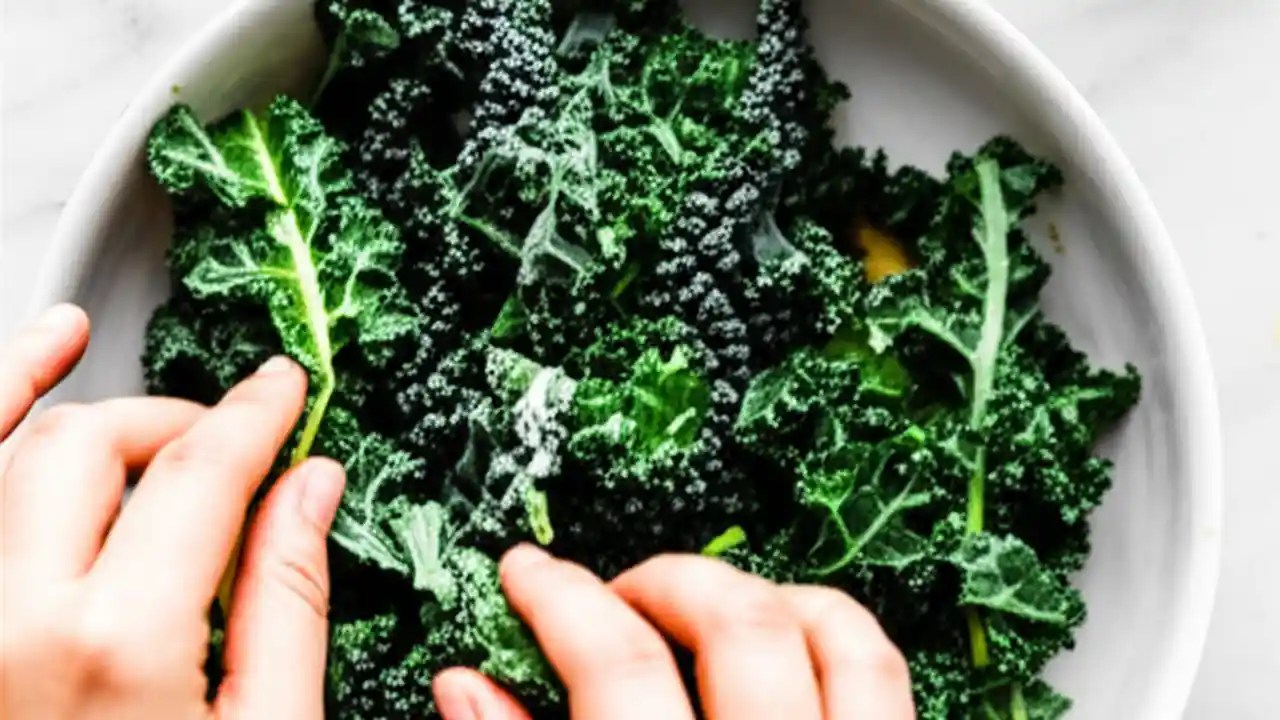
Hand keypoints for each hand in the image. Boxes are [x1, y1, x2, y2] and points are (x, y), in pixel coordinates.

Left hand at [0, 305, 345, 719]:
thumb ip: (288, 602)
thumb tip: (310, 489)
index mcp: (113, 649)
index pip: (200, 472)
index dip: (259, 416)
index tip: (287, 393)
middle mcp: (7, 622)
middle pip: (95, 444)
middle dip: (177, 424)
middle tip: (234, 450)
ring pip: (8, 451)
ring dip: (90, 418)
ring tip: (157, 417)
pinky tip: (41, 354)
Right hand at [433, 546, 915, 719]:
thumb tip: (464, 684)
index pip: (621, 673)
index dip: (561, 602)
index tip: (525, 570)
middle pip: (742, 628)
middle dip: (666, 580)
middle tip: (617, 591)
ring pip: (847, 640)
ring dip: (768, 596)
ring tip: (708, 604)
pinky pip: (894, 681)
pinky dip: (837, 639)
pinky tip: (786, 652)